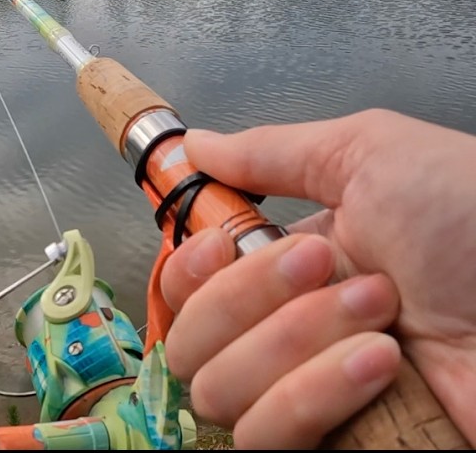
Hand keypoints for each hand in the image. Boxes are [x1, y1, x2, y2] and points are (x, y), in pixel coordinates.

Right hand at [160, 109, 475, 447]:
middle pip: (188, 339)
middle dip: (251, 298)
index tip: (219, 245)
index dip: (186, 269)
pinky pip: (265, 437)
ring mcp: (310, 399)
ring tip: (383, 320)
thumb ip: (273, 151)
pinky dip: (314, 396)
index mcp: (287, 269)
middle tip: (332, 270)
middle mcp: (287, 337)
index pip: (184, 288)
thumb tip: (198, 145)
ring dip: (295, 345)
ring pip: (218, 390)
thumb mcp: (372, 155)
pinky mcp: (337, 448)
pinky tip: (381, 370)